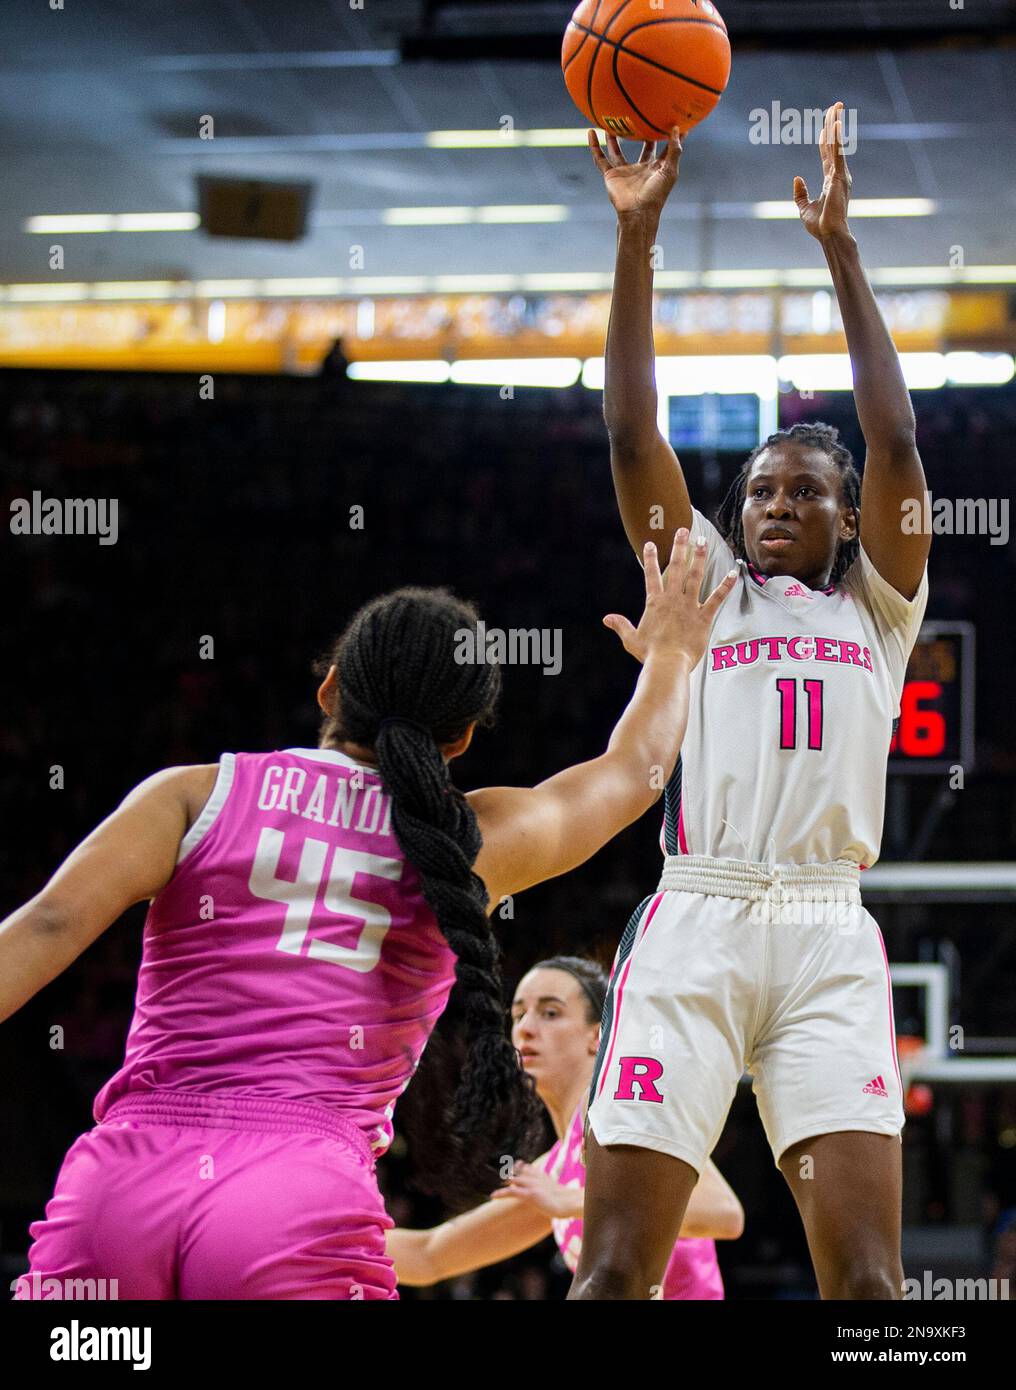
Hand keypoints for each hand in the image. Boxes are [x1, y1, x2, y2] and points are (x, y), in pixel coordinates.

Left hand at [490, 1162, 581, 1219]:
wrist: (570, 1203)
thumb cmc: (571, 1202)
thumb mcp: (565, 1195)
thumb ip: (562, 1194)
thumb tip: (571, 1198)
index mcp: (545, 1178)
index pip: (532, 1169)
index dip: (525, 1168)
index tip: (520, 1164)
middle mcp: (538, 1179)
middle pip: (521, 1173)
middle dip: (513, 1174)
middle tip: (504, 1174)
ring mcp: (533, 1185)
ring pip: (514, 1180)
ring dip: (506, 1182)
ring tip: (497, 1187)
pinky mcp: (529, 1194)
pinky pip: (512, 1192)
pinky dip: (501, 1193)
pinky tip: (493, 1196)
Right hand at [587, 126, 682, 219]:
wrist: (638, 212)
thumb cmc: (657, 195)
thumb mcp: (670, 170)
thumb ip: (674, 150)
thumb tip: (677, 129)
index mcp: (656, 167)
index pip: (663, 148)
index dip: (667, 136)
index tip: (670, 119)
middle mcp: (640, 168)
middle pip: (640, 146)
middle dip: (640, 133)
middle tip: (640, 115)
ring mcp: (624, 171)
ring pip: (617, 150)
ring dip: (613, 137)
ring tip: (610, 121)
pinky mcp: (611, 175)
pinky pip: (600, 158)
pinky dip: (594, 146)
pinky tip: (591, 132)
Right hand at [603, 528, 736, 666]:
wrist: (668, 663)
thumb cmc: (649, 653)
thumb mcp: (631, 639)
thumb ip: (620, 625)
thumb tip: (607, 619)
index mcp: (654, 603)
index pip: (651, 575)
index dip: (650, 558)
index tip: (650, 543)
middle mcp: (672, 599)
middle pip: (676, 567)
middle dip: (679, 547)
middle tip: (683, 530)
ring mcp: (689, 605)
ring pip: (695, 576)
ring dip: (699, 557)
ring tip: (702, 541)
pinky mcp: (703, 616)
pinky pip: (716, 598)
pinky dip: (726, 585)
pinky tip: (734, 573)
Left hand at [793, 101, 851, 241]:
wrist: (829, 234)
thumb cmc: (820, 225)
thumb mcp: (804, 207)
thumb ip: (800, 193)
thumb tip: (796, 178)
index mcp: (830, 180)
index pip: (827, 153)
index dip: (826, 137)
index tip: (826, 123)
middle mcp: (838, 174)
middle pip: (834, 143)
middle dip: (834, 123)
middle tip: (835, 105)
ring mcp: (840, 174)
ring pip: (836, 143)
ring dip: (835, 124)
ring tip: (836, 106)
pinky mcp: (839, 177)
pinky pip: (837, 153)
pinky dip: (836, 138)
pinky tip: (836, 123)